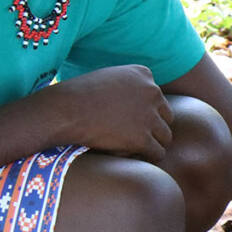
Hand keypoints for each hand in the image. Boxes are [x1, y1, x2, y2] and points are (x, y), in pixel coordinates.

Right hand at [46, 65, 173, 160]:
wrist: (65, 110)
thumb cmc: (78, 96)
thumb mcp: (108, 79)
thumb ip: (127, 86)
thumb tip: (135, 106)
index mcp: (144, 74)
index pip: (156, 98)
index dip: (143, 112)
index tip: (124, 118)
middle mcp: (152, 92)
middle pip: (166, 116)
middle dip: (153, 128)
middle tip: (132, 137)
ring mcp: (149, 116)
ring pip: (165, 137)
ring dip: (151, 144)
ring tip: (131, 149)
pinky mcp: (142, 138)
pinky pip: (158, 153)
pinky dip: (147, 157)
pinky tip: (130, 156)